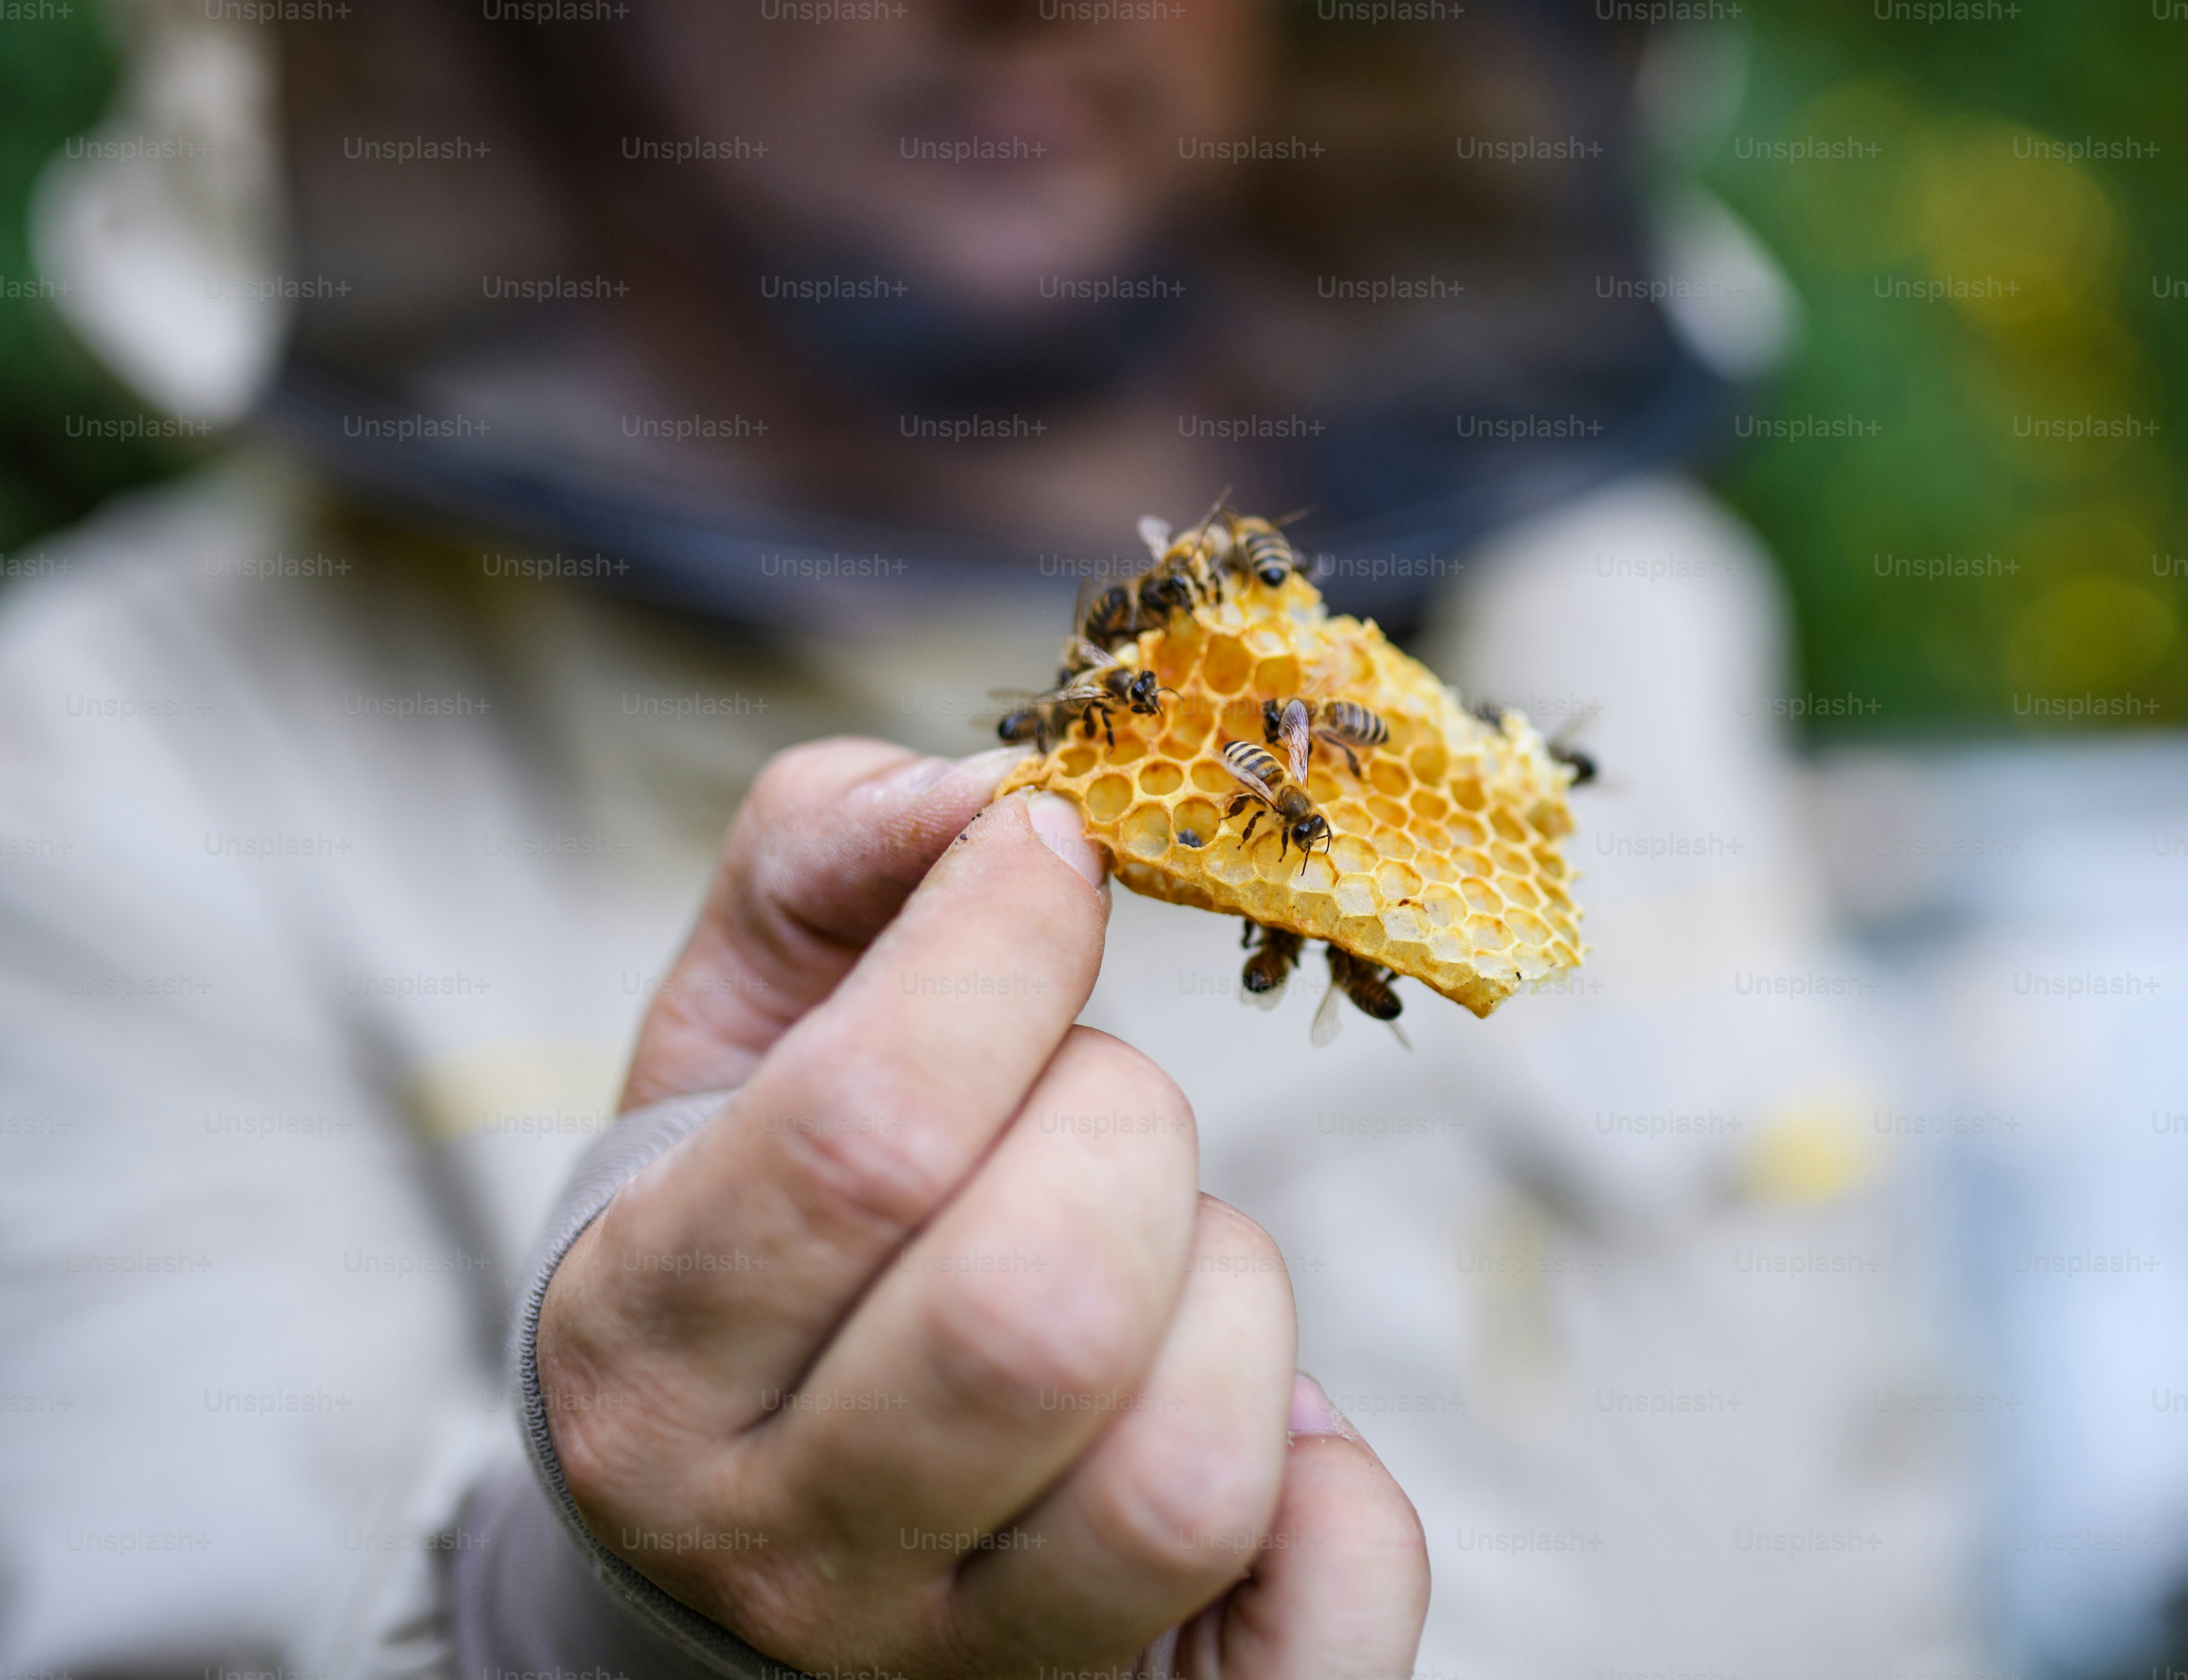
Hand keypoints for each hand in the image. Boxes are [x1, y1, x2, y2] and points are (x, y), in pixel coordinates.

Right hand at [536, 739, 1428, 1677]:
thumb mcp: (725, 1041)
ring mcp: (958, 1674)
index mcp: (649, 1355)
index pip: (862, 1138)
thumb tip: (990, 794)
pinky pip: (1326, 1597)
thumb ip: (826, 865)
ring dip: (1230, 1294)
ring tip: (1158, 1261)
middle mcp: (785, 1551)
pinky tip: (1244, 1410)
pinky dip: (1338, 1481)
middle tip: (1092, 1105)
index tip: (1051, 864)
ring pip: (1188, 1472)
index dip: (1003, 953)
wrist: (732, 1544)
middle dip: (1123, 1127)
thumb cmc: (761, 1244)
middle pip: (1037, 1314)